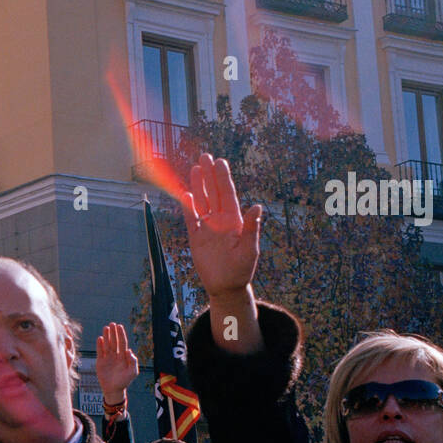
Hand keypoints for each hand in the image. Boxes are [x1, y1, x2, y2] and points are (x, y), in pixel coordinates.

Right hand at [96, 322, 138, 402]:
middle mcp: (115, 355)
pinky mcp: (100, 361)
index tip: (119, 326)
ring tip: (106, 328)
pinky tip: (100, 338)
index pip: (122, 343)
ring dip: (106, 336)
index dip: (121, 334)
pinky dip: (99, 345)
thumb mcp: (132, 372)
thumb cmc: (124, 381)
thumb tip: (129, 350)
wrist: (113, 390)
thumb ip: (133, 361)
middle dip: (113, 333)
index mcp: (124, 356)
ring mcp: (108, 358)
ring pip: (107, 344)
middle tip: (112, 324)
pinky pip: (100, 351)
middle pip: (114, 341)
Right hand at [181, 153, 262, 299]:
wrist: (226, 286)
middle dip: (209, 175)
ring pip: (202, 202)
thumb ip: (252, 228)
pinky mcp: (196, 238)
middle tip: (205, 156)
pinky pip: (191, 219)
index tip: (220, 162)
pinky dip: (187, 207)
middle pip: (213, 193)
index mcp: (235, 221)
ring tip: (195, 168)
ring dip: (198, 186)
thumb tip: (257, 206)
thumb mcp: (249, 249)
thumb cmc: (242, 269)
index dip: (223, 178)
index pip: (227, 195)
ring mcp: (208, 228)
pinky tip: (186, 194)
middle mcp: (221, 221)